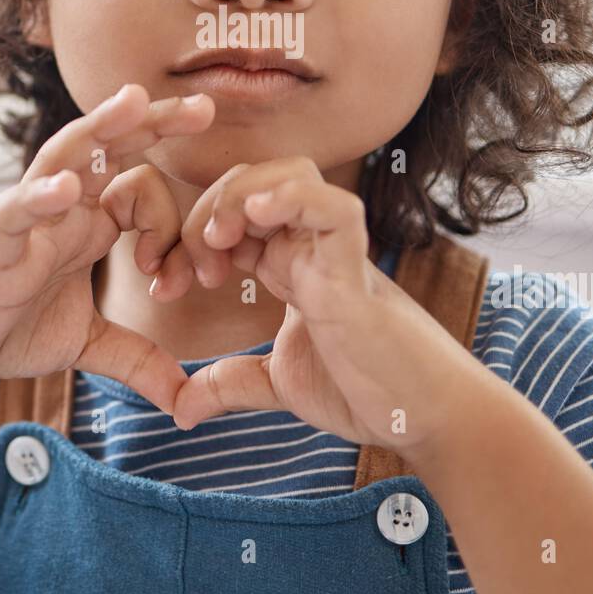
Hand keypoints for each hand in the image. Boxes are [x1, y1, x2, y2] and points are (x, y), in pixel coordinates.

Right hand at [0, 84, 212, 413]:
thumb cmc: (7, 328)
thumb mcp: (86, 345)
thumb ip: (137, 361)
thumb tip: (185, 400)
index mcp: (88, 222)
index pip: (141, 187)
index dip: (170, 224)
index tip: (170, 279)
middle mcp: (61, 210)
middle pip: (110, 148)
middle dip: (155, 123)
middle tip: (205, 107)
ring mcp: (28, 223)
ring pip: (62, 159)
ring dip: (99, 129)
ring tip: (133, 101)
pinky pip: (13, 216)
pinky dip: (38, 200)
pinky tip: (64, 190)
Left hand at [168, 158, 473, 453]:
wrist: (428, 420)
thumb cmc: (369, 392)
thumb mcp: (280, 386)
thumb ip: (232, 384)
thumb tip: (179, 407)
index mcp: (291, 263)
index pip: (232, 214)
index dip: (189, 235)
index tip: (164, 285)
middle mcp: (312, 246)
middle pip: (253, 180)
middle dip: (205, 209)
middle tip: (186, 269)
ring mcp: (336, 252)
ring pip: (292, 173)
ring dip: (243, 193)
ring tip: (220, 237)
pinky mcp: (357, 273)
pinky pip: (334, 210)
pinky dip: (294, 199)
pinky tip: (259, 216)